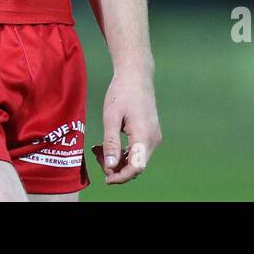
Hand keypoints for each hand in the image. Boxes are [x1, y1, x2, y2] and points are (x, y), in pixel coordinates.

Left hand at [97, 68, 160, 184]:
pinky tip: (112, 148)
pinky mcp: (151, 134)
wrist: (136, 75)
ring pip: (138, 160)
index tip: (106, 178)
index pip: (136, 168)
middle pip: (138, 167)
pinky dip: (126, 154)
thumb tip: (110, 166)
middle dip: (119, 171)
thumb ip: (111, 143)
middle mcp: (153, 139)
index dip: (121, 177)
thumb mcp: (111, 117)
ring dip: (122, 163)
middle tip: (100, 162)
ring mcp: (153, 137)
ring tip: (103, 154)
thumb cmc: (121, 92)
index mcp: (144, 135)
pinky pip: (139, 151)